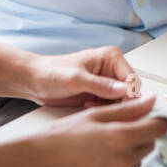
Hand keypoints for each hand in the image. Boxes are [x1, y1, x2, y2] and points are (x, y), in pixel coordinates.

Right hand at [25, 96, 166, 166]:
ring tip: (98, 148)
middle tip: (114, 131)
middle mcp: (123, 161)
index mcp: (121, 137)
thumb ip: (127, 109)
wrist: (37, 166)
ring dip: (126, 154)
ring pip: (136, 162)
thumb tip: (150, 102)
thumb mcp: (93, 116)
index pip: (158, 128)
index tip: (155, 119)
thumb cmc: (60, 139)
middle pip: (149, 145)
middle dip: (138, 136)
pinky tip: (94, 164)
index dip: (158, 121)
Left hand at [26, 46, 141, 107]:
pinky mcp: (100, 94)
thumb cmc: (51, 73)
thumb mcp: (76, 79)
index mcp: (111, 57)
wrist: (34, 81)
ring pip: (122, 101)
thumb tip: (123, 90)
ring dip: (110, 108)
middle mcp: (112, 68)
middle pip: (130, 92)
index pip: (133, 79)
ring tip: (90, 105)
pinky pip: (111, 106)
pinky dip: (103, 110)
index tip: (123, 108)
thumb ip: (101, 85)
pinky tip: (87, 106)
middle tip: (103, 108)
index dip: (130, 96)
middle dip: (119, 103)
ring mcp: (106, 82)